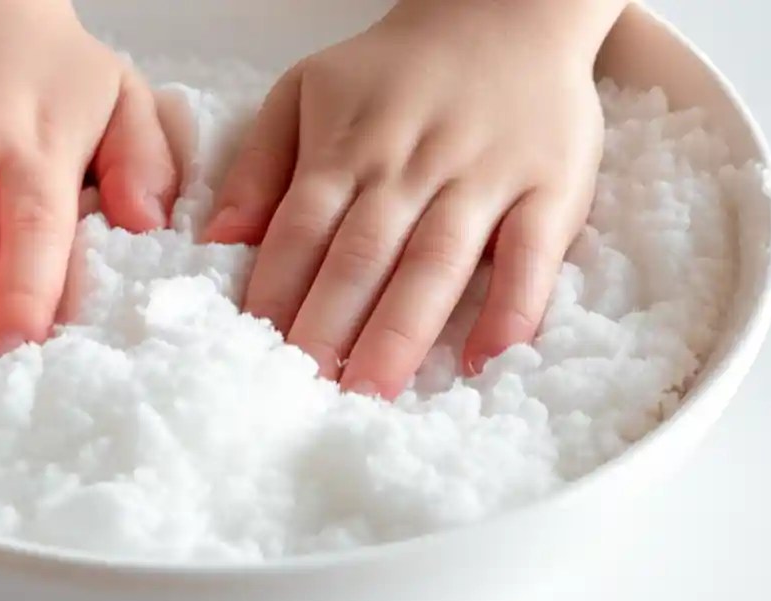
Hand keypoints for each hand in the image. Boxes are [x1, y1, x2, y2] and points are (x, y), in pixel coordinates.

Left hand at [206, 0, 622, 398]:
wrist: (506, 9)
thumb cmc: (395, 69)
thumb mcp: (305, 90)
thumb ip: (259, 164)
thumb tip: (220, 238)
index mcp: (348, 147)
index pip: (302, 229)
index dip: (276, 291)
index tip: (254, 350)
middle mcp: (411, 165)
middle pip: (362, 255)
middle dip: (329, 327)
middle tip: (305, 391)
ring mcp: (483, 176)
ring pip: (436, 262)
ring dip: (402, 333)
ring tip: (372, 393)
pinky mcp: (549, 186)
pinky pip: (531, 255)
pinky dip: (511, 307)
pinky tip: (484, 359)